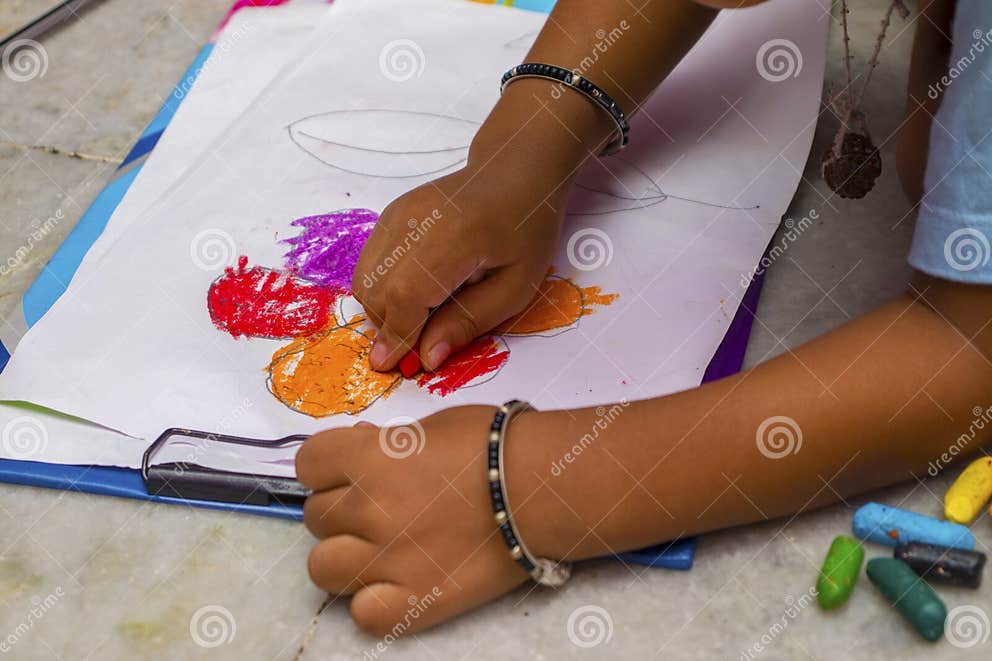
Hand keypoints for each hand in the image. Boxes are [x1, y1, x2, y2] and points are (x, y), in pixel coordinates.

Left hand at [297, 406, 536, 635]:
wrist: (544, 487)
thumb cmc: (494, 444)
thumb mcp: (431, 427)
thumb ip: (385, 443)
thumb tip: (356, 450)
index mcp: (369, 460)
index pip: (308, 463)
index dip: (327, 465)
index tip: (350, 468)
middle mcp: (368, 511)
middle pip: (316, 514)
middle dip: (341, 506)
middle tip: (378, 505)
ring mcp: (388, 561)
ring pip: (322, 566)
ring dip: (345, 554)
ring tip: (377, 548)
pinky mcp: (415, 602)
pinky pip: (361, 613)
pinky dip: (371, 600)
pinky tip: (394, 584)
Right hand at [353, 158, 565, 372]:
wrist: (512, 174)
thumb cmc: (525, 231)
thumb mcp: (515, 287)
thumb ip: (469, 322)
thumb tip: (425, 358)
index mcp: (454, 237)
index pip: (406, 294)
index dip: (397, 335)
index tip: (393, 367)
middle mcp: (414, 220)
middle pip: (376, 289)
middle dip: (389, 327)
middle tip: (421, 342)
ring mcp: (396, 214)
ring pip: (364, 279)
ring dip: (383, 310)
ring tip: (423, 314)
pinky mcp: (388, 215)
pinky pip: (369, 264)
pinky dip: (382, 288)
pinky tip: (418, 290)